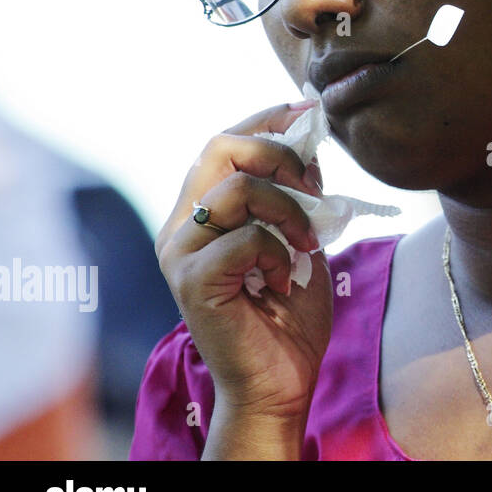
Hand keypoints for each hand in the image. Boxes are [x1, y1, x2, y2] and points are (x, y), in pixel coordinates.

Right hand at [156, 101, 332, 423]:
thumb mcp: (302, 239)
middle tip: (312, 186)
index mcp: (202, 211)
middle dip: (276, 153)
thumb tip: (311, 142)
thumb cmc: (289, 315)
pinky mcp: (191, 280)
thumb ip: (300, 194)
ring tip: (307, 244)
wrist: (280, 381)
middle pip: (218, 146)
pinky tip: (287, 280)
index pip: (224, 142)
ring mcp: (180, 252)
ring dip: (289, 209)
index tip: (307, 109)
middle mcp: (181, 225)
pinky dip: (279, 252)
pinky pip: (244, 238)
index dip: (266, 119)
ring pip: (237, 188)